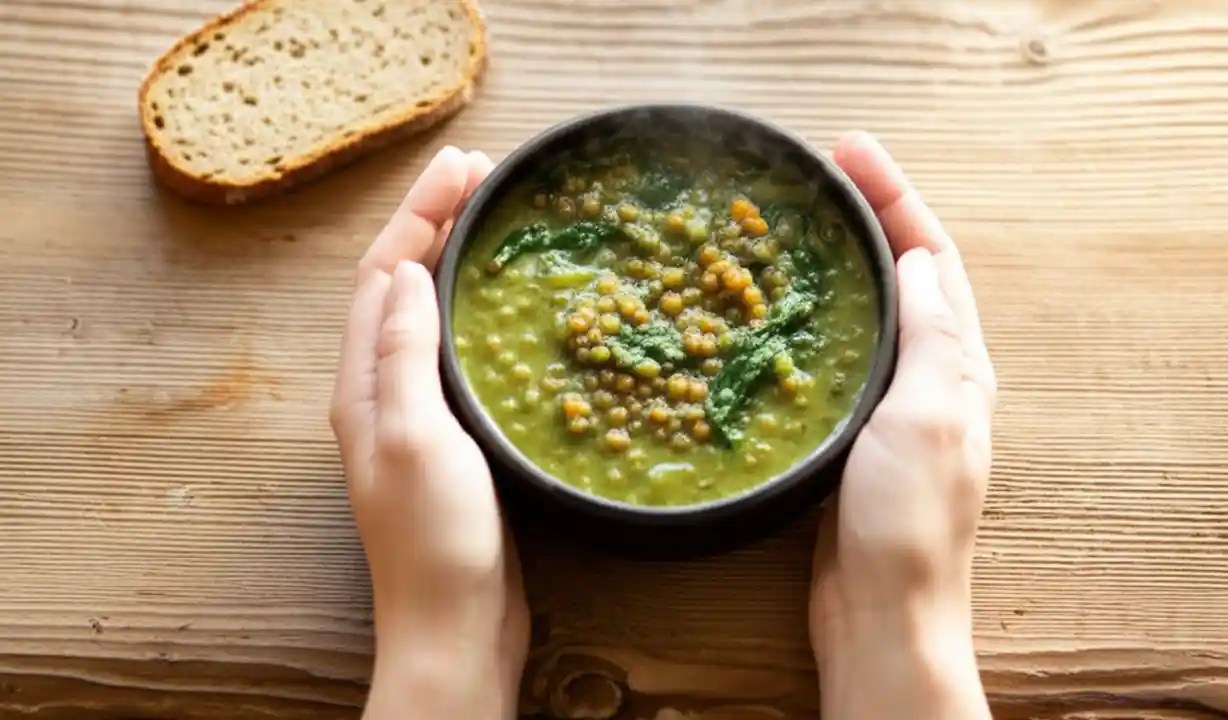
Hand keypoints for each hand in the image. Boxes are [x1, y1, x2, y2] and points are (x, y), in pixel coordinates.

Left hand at [330, 146, 529, 719]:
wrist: (454, 626)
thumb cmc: (433, 539)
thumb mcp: (417, 436)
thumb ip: (405, 353)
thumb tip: (407, 271)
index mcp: (363, 384)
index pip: (381, 274)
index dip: (418, 214)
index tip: (464, 167)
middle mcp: (380, 391)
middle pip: (399, 283)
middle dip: (433, 222)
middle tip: (482, 173)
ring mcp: (416, 414)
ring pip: (428, 313)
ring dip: (452, 258)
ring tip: (492, 217)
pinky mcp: (452, 437)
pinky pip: (455, 349)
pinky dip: (474, 308)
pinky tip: (505, 305)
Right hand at [809, 133, 996, 719]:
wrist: (881, 611)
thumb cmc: (909, 518)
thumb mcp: (930, 414)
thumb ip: (931, 336)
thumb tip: (917, 261)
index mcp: (958, 364)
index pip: (932, 256)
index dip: (895, 196)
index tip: (849, 150)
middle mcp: (931, 378)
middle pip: (905, 273)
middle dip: (870, 213)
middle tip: (819, 172)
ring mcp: (890, 407)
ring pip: (869, 311)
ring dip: (842, 261)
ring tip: (798, 224)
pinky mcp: (851, 436)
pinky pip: (839, 356)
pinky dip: (816, 318)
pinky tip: (776, 315)